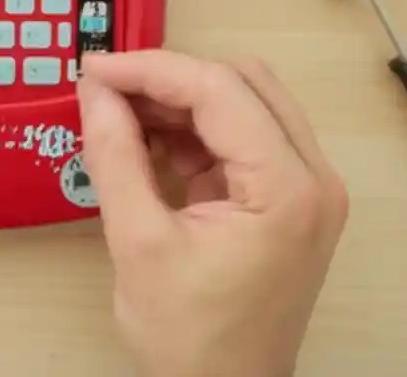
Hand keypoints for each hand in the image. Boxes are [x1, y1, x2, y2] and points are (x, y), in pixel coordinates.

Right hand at [76, 51, 348, 376]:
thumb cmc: (189, 337)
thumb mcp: (138, 244)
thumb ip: (116, 158)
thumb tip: (94, 92)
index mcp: (287, 189)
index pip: (220, 91)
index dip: (151, 70)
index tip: (94, 69)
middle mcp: (313, 178)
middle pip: (242, 84)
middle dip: (169, 78)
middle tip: (106, 91)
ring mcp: (305, 188)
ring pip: (243, 103)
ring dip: (180, 101)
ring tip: (118, 117)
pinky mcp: (287, 200)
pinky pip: (241, 137)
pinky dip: (193, 130)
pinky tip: (147, 142)